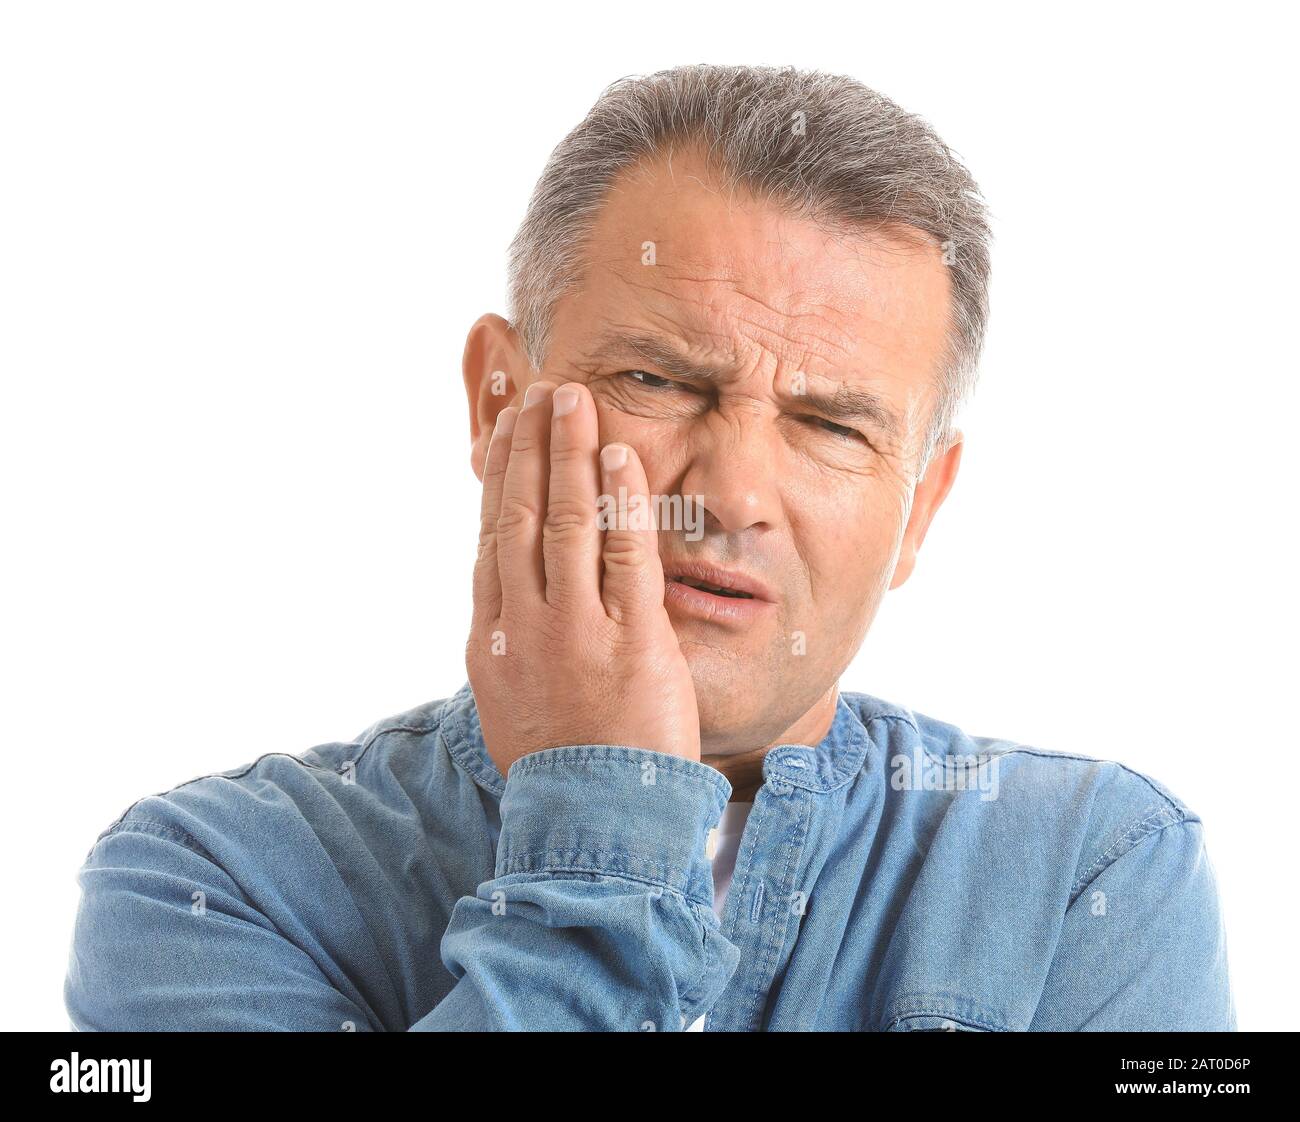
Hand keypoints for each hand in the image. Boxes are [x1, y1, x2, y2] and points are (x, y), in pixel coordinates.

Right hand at [466, 380, 700, 775]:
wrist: (590, 820)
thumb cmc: (558, 762)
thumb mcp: (511, 697)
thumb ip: (510, 639)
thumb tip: (510, 599)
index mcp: (492, 634)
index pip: (492, 535)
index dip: (500, 475)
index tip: (507, 431)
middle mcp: (524, 622)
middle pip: (521, 514)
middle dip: (530, 447)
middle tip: (541, 393)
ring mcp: (575, 629)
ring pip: (565, 522)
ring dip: (568, 454)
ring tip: (572, 401)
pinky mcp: (631, 640)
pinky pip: (624, 556)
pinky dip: (621, 503)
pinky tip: (619, 459)